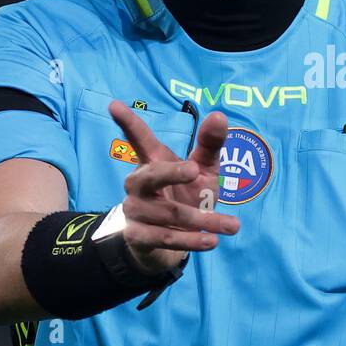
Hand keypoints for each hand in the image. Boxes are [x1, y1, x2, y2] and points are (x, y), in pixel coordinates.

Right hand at [106, 101, 240, 275]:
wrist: (176, 241)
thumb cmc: (189, 196)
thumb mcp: (205, 171)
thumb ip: (210, 145)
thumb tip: (219, 115)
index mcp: (154, 162)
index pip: (140, 139)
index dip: (128, 123)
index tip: (113, 104)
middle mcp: (139, 184)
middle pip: (149, 175)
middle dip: (172, 172)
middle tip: (195, 170)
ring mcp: (135, 210)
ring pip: (169, 213)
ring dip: (202, 220)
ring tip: (232, 225)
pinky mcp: (137, 236)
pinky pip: (165, 237)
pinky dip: (191, 240)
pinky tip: (212, 241)